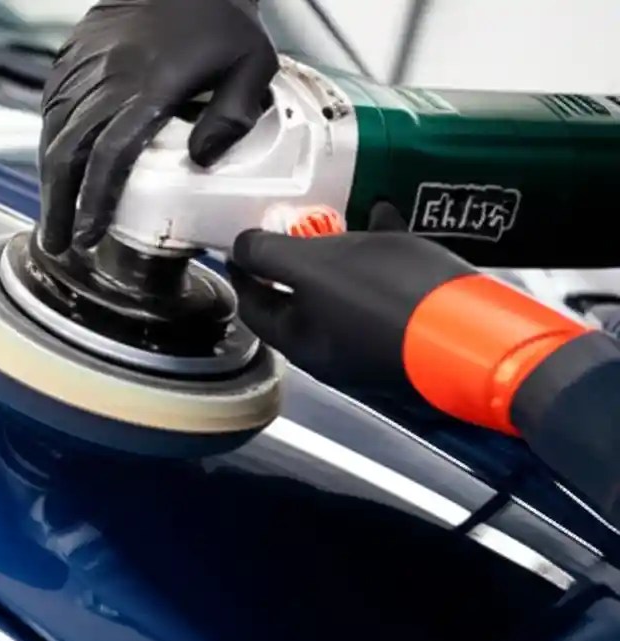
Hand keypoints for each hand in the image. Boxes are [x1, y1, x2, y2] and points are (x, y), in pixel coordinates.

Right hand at [39, 0, 277, 254]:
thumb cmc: (221, 20)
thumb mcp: (253, 65)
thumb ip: (234, 116)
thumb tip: (202, 161)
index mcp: (152, 87)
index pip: (112, 154)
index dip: (95, 200)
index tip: (90, 235)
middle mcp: (110, 77)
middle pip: (69, 151)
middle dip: (58, 204)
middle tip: (60, 242)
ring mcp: (86, 65)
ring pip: (53, 131)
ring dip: (48, 179)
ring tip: (53, 216)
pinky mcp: (72, 56)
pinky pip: (52, 105)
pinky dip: (48, 141)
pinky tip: (53, 168)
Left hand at [229, 204, 472, 401]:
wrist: (475, 335)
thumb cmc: (383, 300)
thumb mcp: (312, 268)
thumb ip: (268, 255)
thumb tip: (241, 247)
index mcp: (300, 340)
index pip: (254, 306)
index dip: (242, 272)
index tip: (241, 242)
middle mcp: (333, 347)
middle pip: (300, 296)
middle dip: (297, 256)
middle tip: (295, 223)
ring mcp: (374, 338)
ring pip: (346, 286)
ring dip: (343, 250)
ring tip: (344, 216)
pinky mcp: (412, 324)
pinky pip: (388, 283)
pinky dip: (385, 250)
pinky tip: (389, 219)